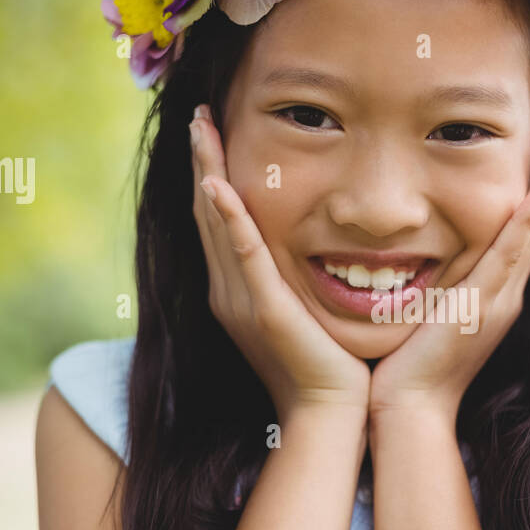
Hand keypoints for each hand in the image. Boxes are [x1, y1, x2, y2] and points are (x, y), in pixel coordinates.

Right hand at [190, 104, 371, 417]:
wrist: (330, 415)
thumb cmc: (330, 368)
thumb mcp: (308, 312)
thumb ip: (300, 280)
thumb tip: (319, 247)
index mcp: (239, 291)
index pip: (221, 222)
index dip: (213, 175)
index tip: (213, 133)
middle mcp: (229, 292)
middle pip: (210, 213)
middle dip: (205, 161)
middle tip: (199, 114)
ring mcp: (242, 300)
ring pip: (219, 224)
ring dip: (210, 172)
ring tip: (202, 129)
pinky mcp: (264, 310)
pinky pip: (244, 256)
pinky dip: (230, 219)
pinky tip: (219, 186)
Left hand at [368, 116, 529, 427]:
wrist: (408, 410)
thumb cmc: (404, 367)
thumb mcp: (422, 312)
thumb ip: (428, 284)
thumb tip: (408, 256)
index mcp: (491, 291)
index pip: (519, 228)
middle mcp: (504, 291)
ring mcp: (499, 298)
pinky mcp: (483, 305)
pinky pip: (511, 255)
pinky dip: (528, 222)